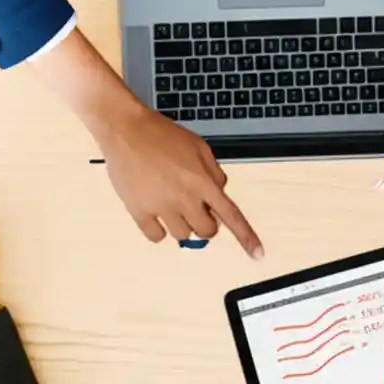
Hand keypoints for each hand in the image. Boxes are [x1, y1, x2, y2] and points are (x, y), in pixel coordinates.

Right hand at [93, 106, 263, 257]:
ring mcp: (161, 206)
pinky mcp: (138, 211)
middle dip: (206, 223)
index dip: (247, 237)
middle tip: (196, 210)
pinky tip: (156, 214)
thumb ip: (214, 172)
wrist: (126, 129)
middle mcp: (184, 197)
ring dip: (182, 225)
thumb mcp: (199, 146)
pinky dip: (159, 231)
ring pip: (182, 236)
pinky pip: (156, 237)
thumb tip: (220, 192)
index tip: (258, 254)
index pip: (231, 215)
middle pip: (207, 231)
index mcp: (202, 182)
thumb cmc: (161, 134)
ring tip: (172, 204)